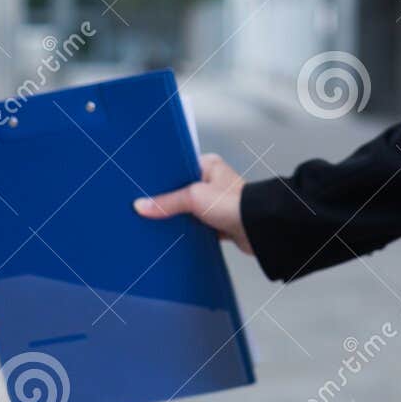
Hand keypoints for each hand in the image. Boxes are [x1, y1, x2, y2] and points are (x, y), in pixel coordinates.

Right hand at [133, 151, 254, 256]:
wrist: (259, 228)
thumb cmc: (235, 204)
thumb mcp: (194, 197)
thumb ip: (167, 202)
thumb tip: (141, 205)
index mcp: (209, 165)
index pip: (178, 168)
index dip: (161, 179)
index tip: (143, 186)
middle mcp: (213, 181)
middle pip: (181, 191)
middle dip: (167, 201)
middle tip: (146, 206)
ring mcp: (216, 202)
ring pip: (188, 210)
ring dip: (178, 218)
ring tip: (156, 222)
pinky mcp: (218, 222)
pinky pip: (196, 226)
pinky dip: (187, 231)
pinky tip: (174, 236)